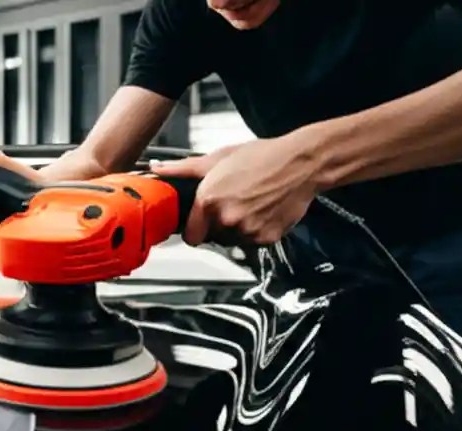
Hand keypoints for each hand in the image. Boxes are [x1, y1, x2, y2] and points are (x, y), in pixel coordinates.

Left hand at [152, 133, 322, 245]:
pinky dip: (256, 231)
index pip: (190, 237)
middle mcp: (227, 219)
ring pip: (233, 241)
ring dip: (237, 229)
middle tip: (232, 204)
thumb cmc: (263, 157)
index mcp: (209, 200)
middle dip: (217, 226)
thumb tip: (158, 169)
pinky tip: (263, 211)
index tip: (201, 223)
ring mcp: (248, 231)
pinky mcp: (267, 238)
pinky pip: (253, 242)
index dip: (195, 229)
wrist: (302, 163)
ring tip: (249, 204)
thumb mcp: (219, 158)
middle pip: (212, 238)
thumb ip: (184, 169)